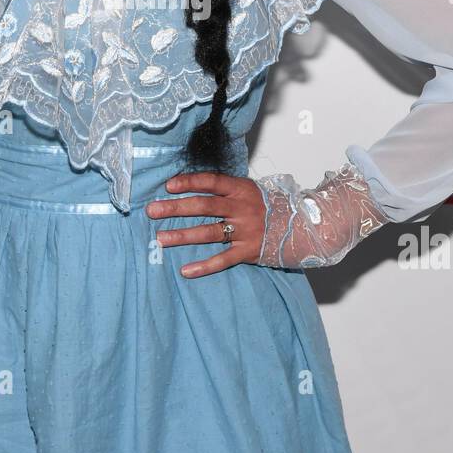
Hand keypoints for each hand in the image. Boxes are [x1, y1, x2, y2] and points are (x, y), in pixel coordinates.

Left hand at [145, 171, 266, 277]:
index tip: (168, 185)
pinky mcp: (247, 251)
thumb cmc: (267, 207)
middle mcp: (242, 209)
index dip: (189, 182)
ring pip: (208, 233)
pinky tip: (186, 271)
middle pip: (204, 206)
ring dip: (182, 236)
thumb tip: (192, 185)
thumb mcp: (249, 190)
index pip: (211, 182)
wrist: (300, 226)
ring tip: (161, 238)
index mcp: (241, 190)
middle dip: (175, 208)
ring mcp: (245, 231)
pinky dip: (204, 266)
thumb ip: (225, 189)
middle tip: (152, 210)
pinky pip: (222, 260)